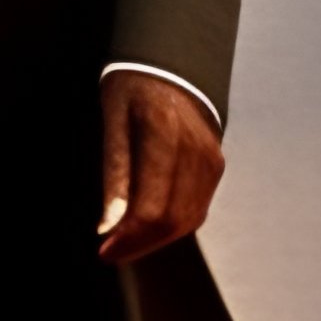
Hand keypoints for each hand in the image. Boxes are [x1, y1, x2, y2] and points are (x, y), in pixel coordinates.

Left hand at [96, 71, 223, 265]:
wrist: (172, 66)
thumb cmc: (132, 91)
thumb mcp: (112, 123)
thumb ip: (113, 175)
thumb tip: (107, 228)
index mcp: (163, 136)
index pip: (151, 208)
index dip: (129, 239)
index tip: (104, 252)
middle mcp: (195, 151)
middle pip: (173, 220)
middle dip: (141, 245)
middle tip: (112, 253)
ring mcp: (211, 160)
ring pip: (188, 220)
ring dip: (156, 239)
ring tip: (126, 243)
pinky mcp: (216, 166)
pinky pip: (197, 208)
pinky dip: (173, 224)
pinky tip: (148, 225)